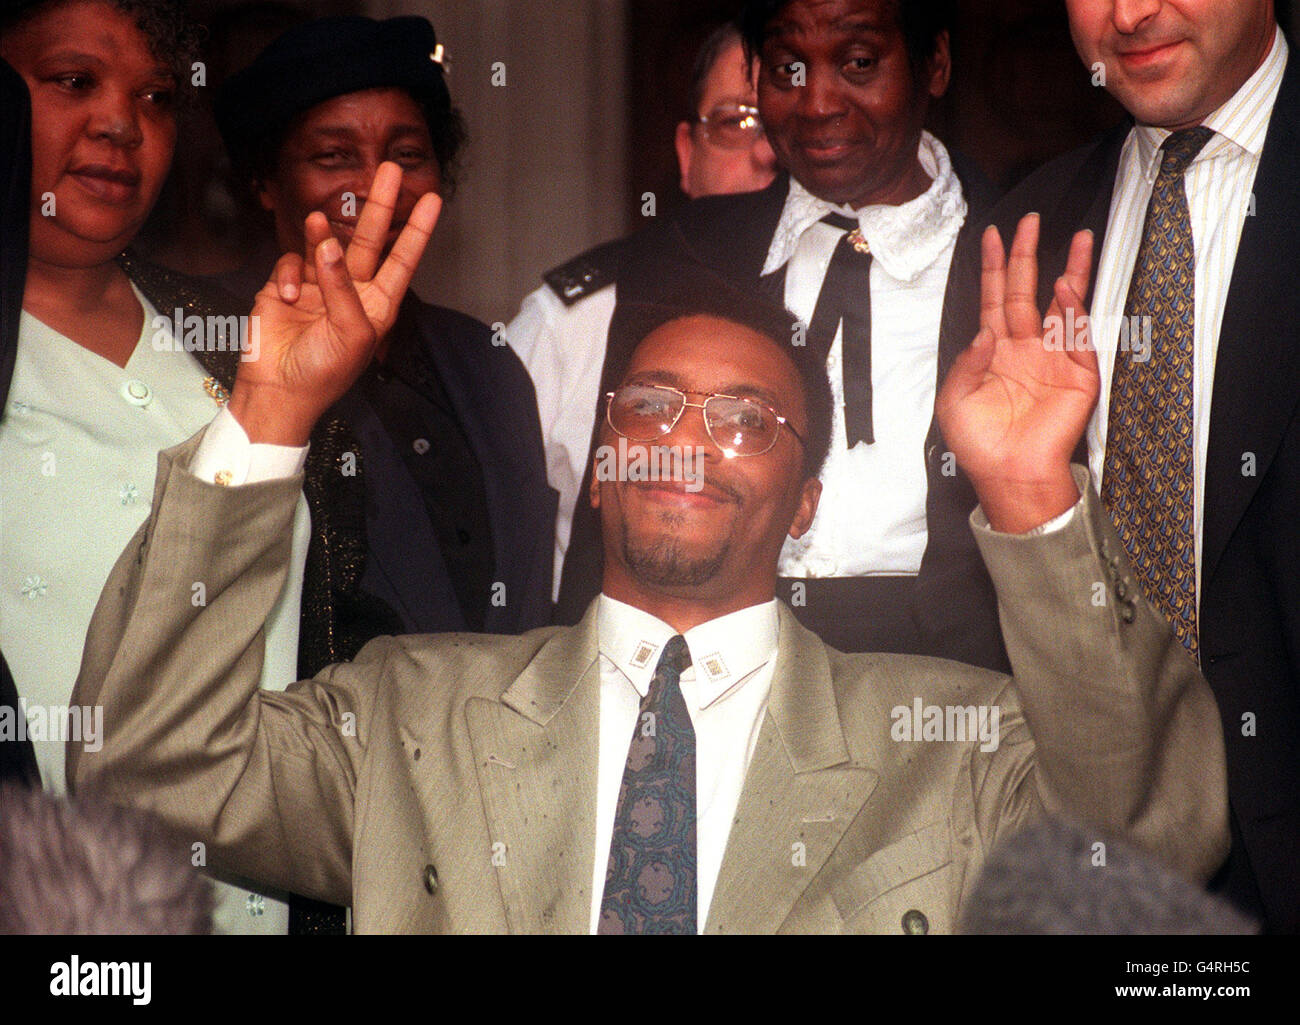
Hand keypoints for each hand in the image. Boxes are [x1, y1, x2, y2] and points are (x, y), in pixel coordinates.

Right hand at [228, 162, 441, 444]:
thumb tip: (330, 248)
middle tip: (389, 170)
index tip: (432, 198)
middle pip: (369, 239)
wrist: (278, 390)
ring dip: (322, 234)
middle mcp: (351, 290)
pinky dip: (288, 276)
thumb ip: (344, 289)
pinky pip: (290, 265)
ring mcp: (318, 286)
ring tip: (320, 223)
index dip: (417, 230)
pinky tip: (286, 298)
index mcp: (377, 304)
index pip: (402, 260)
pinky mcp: (285, 286)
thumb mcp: (351, 335)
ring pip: (324, 244)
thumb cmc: (324, 373)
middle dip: (379, 205)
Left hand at [936, 214, 1097, 532]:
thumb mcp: (954, 400)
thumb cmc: (980, 444)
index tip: (991, 235)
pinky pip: (1078, 336)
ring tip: (1076, 237)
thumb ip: (966, 362)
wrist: (1009, 476)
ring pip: (1063, 305)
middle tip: (1029, 221)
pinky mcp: (1079, 375)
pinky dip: (1074, 311)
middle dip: (1027, 256)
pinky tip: (1067, 287)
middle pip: (1026, 291)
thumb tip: (985, 331)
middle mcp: (1025, 348)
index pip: (993, 299)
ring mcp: (1054, 358)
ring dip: (1068, 271)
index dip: (992, 268)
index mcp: (994, 352)